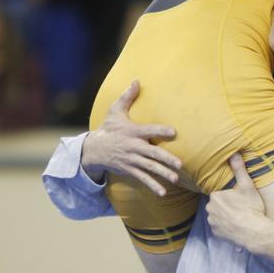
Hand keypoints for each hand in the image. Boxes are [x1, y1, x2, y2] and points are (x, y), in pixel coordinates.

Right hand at [81, 80, 180, 194]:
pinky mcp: (129, 169)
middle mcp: (133, 146)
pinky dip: (152, 185)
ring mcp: (131, 160)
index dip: (160, 131)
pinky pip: (142, 178)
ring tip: (176, 178)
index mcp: (132, 131)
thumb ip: (127, 97)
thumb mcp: (115, 111)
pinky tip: (163, 192)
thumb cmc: (109, 128)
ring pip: (149, 167)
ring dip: (162, 173)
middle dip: (165, 158)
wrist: (94, 149)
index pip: (148, 130)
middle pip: (151, 153)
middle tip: (180, 163)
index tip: (173, 132)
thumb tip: (137, 80)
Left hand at [205, 154, 273, 259]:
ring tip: (239, 218)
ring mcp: (212, 223)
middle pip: (217, 204)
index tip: (239, 199)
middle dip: (226, 206)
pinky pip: (219, 227)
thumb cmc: (251, 208)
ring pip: (217, 216)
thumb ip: (239, 169)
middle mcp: (209, 209)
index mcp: (215, 196)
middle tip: (240, 208)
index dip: (230, 196)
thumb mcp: (247, 186)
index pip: (220, 193)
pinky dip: (226, 227)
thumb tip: (234, 153)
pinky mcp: (216, 234)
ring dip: (225, 216)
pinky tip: (236, 226)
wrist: (254, 232)